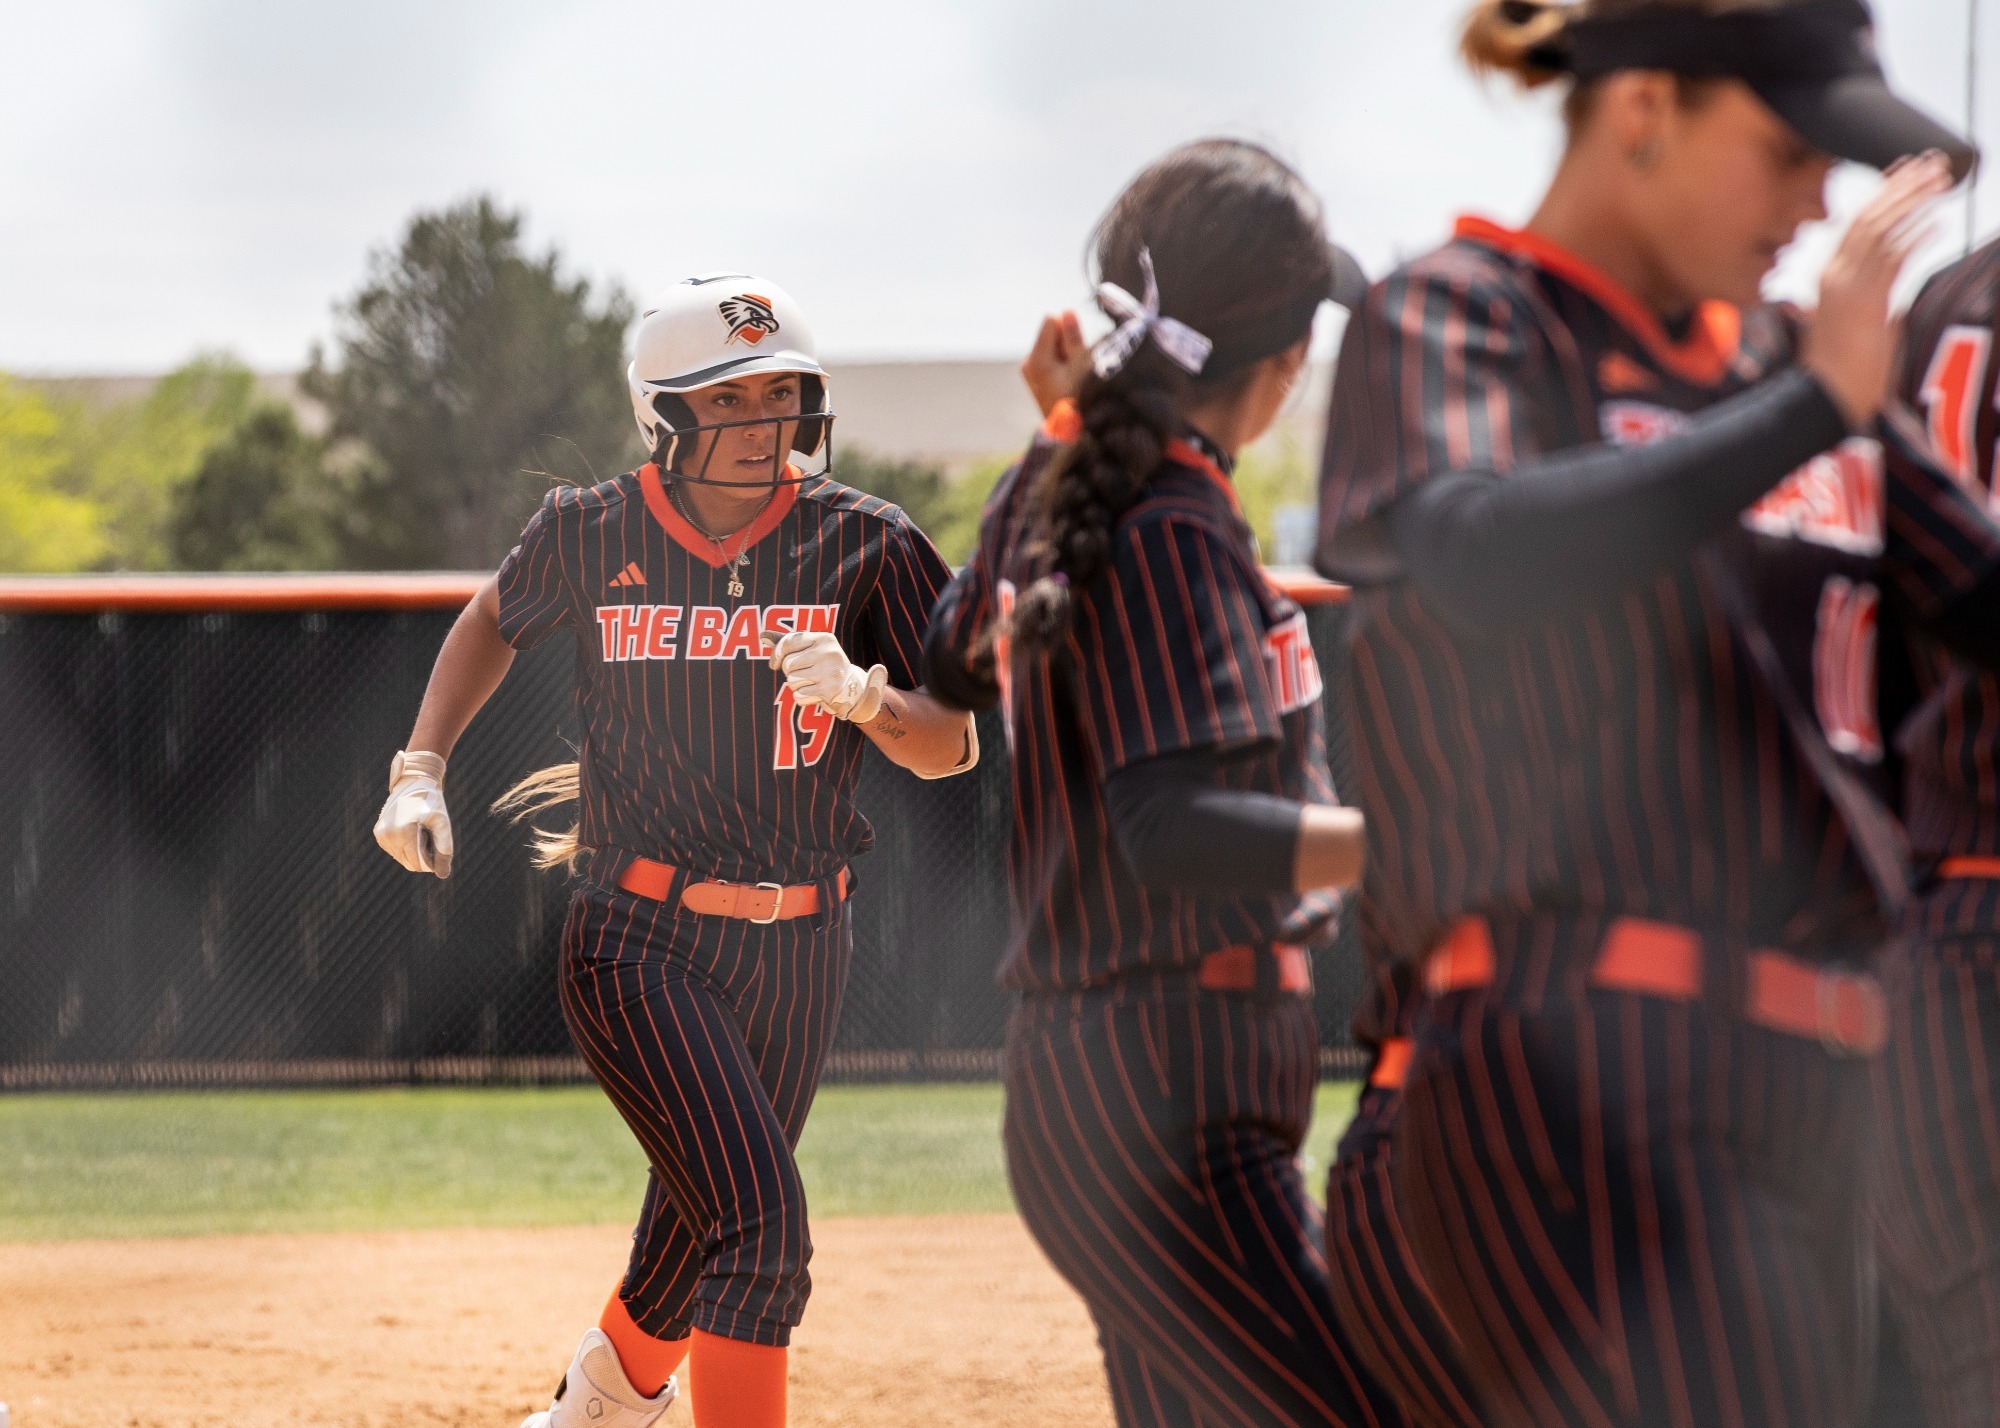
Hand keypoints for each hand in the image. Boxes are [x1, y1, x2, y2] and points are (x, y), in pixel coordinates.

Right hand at [374, 750, 453, 877]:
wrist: (413, 782)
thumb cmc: (431, 802)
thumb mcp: (443, 824)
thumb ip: (444, 850)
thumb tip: (443, 875)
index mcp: (403, 833)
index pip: (418, 864)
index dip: (431, 860)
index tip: (436, 843)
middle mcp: (387, 835)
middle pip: (409, 863)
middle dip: (423, 854)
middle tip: (429, 834)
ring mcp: (381, 835)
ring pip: (402, 859)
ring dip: (414, 850)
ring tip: (419, 829)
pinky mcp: (379, 834)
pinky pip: (396, 851)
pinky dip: (406, 845)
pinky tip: (411, 828)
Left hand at [767, 630, 887, 721]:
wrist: (851, 687)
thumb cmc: (823, 664)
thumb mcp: (809, 648)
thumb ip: (787, 643)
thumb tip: (762, 636)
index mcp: (823, 638)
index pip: (788, 642)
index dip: (776, 654)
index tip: (774, 663)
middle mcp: (829, 652)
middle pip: (788, 664)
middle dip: (790, 672)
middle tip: (803, 673)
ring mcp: (831, 672)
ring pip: (792, 681)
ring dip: (796, 685)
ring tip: (810, 682)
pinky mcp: (830, 690)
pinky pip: (799, 696)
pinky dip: (803, 697)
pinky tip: (814, 692)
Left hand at [1021, 310, 1089, 416]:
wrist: (1070, 435)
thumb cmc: (1080, 400)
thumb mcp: (1083, 367)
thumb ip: (1074, 338)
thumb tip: (1067, 311)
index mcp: (1036, 360)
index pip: (1051, 320)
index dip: (1068, 331)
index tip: (1075, 354)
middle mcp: (1027, 362)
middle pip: (1051, 332)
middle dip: (1067, 344)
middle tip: (1076, 370)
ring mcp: (1029, 370)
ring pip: (1052, 345)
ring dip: (1066, 355)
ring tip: (1073, 378)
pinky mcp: (1034, 376)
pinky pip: (1050, 357)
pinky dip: (1061, 364)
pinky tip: (1067, 382)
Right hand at [1801, 151, 1952, 428]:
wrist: (1824, 397)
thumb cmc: (1838, 368)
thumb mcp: (1849, 321)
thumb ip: (1863, 296)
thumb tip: (1883, 284)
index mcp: (1830, 276)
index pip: (1857, 222)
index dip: (1884, 192)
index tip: (1907, 170)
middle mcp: (1835, 275)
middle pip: (1869, 217)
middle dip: (1903, 187)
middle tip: (1933, 163)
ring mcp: (1848, 288)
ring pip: (1881, 231)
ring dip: (1914, 203)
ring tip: (1941, 182)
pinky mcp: (1864, 302)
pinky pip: (1892, 260)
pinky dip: (1916, 237)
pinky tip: (1938, 222)